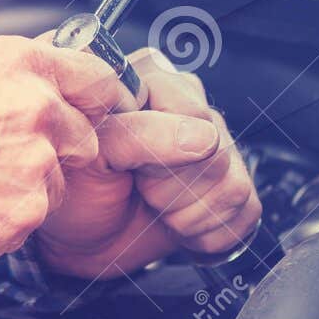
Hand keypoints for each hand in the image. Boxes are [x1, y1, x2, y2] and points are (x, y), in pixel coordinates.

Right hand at [0, 36, 131, 264]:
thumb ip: (11, 63)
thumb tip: (44, 60)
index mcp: (27, 67)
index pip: (98, 79)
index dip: (94, 99)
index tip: (90, 110)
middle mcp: (41, 112)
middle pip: (84, 138)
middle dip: (57, 149)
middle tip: (10, 155)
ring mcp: (37, 164)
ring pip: (56, 182)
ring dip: (28, 187)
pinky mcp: (25, 211)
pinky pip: (30, 218)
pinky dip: (5, 219)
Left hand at [35, 49, 260, 278]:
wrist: (78, 240)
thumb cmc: (72, 190)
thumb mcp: (86, 154)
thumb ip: (133, 132)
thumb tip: (199, 137)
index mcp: (150, 78)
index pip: (188, 111)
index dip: (155, 150)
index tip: (124, 164)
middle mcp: (189, 102)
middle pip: (214, 150)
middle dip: (168, 186)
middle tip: (138, 187)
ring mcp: (218, 142)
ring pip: (231, 186)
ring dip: (183, 213)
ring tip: (153, 205)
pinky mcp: (234, 183)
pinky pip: (245, 212)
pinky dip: (204, 232)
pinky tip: (176, 221)